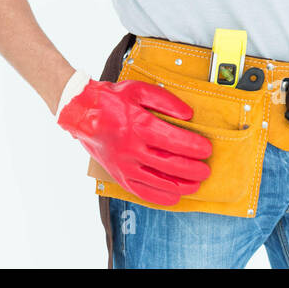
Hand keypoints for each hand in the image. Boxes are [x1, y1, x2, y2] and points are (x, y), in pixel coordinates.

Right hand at [57, 78, 212, 205]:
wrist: (82, 112)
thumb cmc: (112, 99)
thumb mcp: (139, 90)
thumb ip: (166, 101)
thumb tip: (188, 115)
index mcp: (139, 125)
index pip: (174, 140)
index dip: (194, 147)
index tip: (207, 149)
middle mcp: (132, 148)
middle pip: (170, 164)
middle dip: (193, 169)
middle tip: (206, 170)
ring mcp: (124, 165)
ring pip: (158, 181)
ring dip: (181, 185)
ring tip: (196, 184)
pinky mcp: (118, 175)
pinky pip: (141, 192)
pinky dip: (160, 197)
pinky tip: (174, 196)